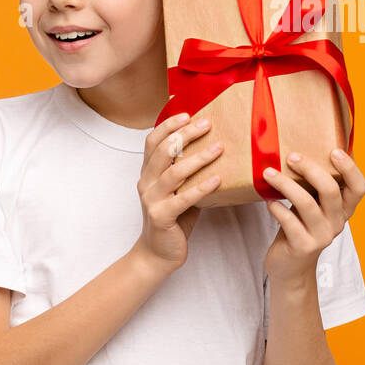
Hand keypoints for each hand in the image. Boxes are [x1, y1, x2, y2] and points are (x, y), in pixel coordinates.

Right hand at [132, 111, 223, 272]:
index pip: (152, 141)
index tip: (187, 111)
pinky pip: (183, 199)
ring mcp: (152, 200)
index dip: (167, 124)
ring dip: (197, 158)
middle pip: (163, 151)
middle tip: (208, 123)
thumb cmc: (174, 218)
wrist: (158, 253)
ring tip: (219, 148)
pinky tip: (217, 179)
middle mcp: (146, 183)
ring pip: (173, 172)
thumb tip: (216, 146)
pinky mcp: (162, 216)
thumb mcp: (179, 189)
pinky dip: (201, 187)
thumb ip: (187, 170)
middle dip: (185, 134)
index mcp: (148, 173)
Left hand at [262, 148, 364, 282]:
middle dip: (310, 169)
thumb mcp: (312, 206)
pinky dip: (277, 208)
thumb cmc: (299, 227)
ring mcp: (321, 236)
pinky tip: (268, 201)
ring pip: (306, 204)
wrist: (290, 267)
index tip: (334, 151)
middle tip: (291, 156)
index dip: (351, 168)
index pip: (359, 188)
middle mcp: (337, 222)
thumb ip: (314, 187)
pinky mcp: (303, 246)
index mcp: (344, 210)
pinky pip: (289, 222)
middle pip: (330, 190)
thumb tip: (298, 152)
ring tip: (269, 173)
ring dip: (286, 184)